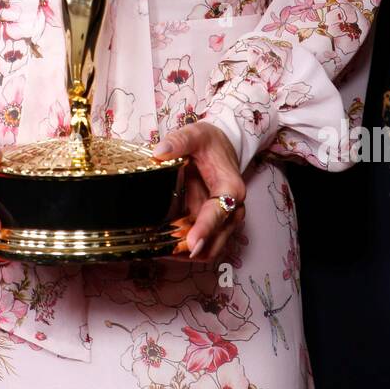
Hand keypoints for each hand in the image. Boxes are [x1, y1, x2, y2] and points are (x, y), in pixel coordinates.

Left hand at [152, 122, 245, 261]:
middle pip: (215, 241)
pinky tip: (162, 246)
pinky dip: (182, 250)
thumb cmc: (210, 143)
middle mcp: (231, 210)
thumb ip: (179, 141)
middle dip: (191, 249)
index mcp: (231, 188)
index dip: (205, 229)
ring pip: (207, 250)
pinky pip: (199, 246)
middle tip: (162, 250)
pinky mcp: (209, 226)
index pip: (219, 213)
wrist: (220, 148)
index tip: (192, 243)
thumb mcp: (196, 134)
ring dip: (185, 254)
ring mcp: (221, 221)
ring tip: (158, 250)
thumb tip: (160, 152)